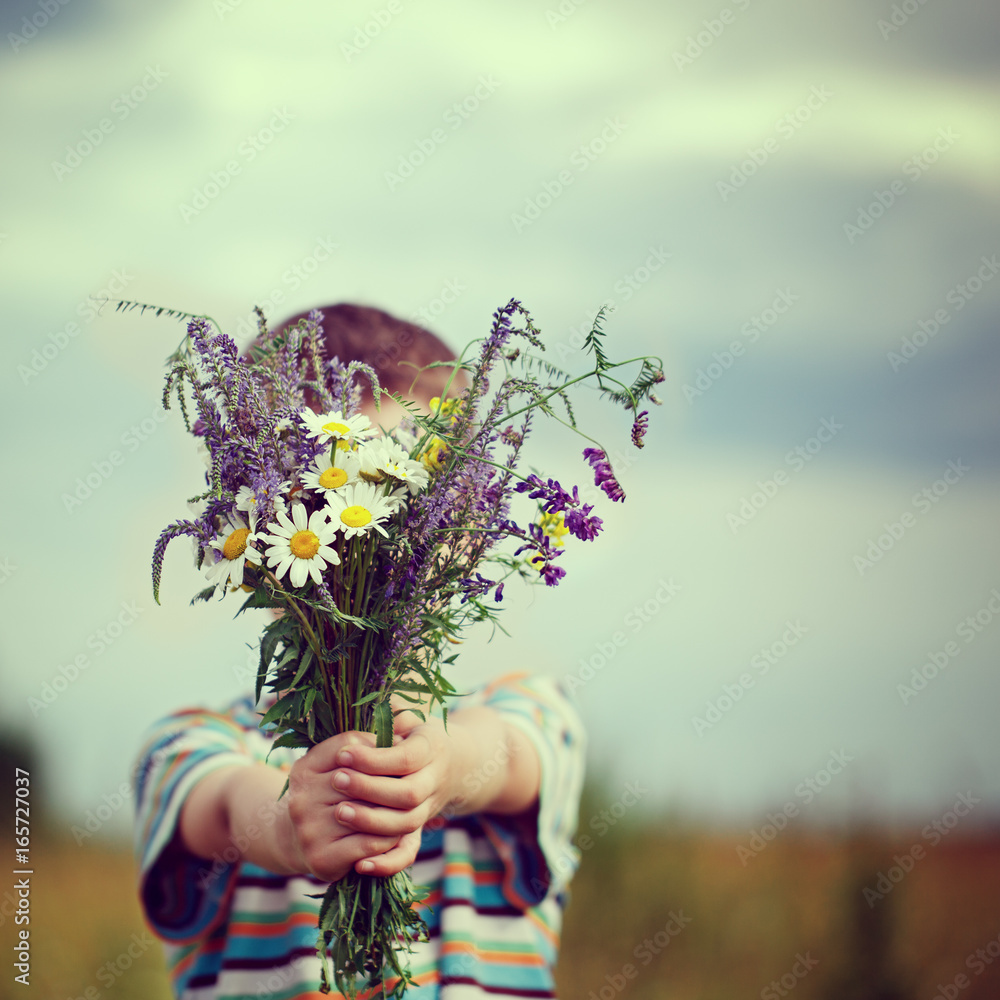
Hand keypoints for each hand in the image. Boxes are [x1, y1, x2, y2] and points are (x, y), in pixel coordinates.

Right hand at [282, 730, 418, 882]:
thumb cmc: (329, 796)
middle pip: (360, 780)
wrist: (301, 843)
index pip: (349, 745)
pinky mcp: (322, 858)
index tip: (397, 748)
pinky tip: (396, 833)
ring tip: (409, 807)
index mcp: (304, 768)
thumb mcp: (334, 765)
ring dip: (393, 811)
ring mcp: (309, 829)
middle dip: (390, 780)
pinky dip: (388, 838)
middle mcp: (301, 798)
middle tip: (413, 779)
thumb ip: (361, 748)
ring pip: (368, 813)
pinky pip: (369, 843)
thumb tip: (398, 739)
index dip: (377, 748)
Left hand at [324, 711, 462, 877]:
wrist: (458, 763)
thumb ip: (389, 706)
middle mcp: (436, 779)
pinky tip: (359, 864)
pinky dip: (387, 863)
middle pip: (407, 793)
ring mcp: (430, 807)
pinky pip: (409, 853)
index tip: (343, 752)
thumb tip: (362, 693)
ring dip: (372, 821)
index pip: (406, 758)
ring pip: (406, 823)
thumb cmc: (419, 733)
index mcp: (433, 747)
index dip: (374, 759)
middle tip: (336, 781)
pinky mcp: (421, 829)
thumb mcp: (409, 714)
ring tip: (339, 811)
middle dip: (369, 789)